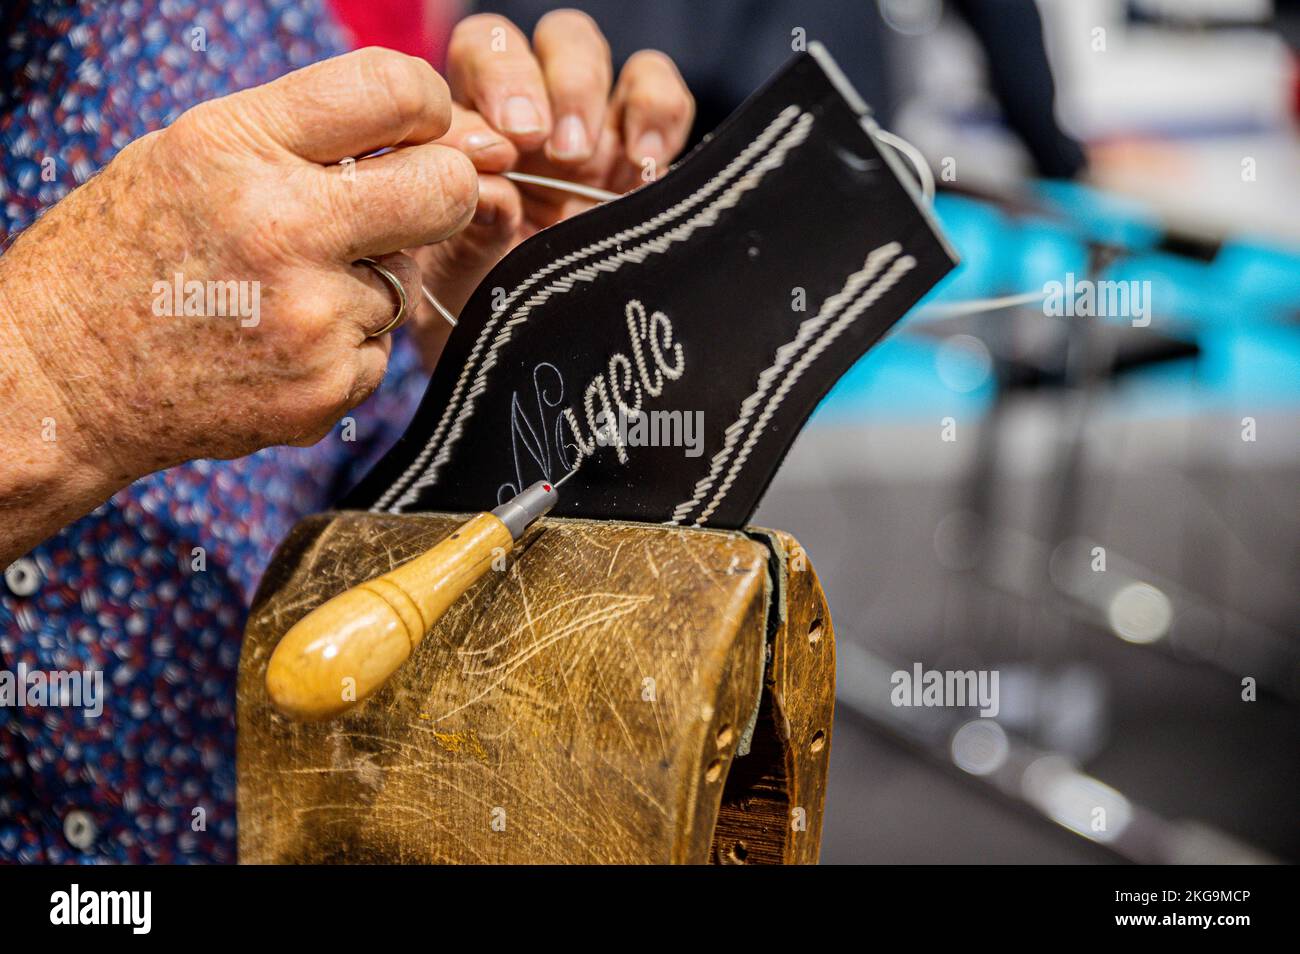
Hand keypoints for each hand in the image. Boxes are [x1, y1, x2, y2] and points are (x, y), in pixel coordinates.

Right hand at [0, 48, 477, 561]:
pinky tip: (276, 345)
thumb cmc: (124, 257)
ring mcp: (309, 317)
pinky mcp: (324, 386)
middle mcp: (282, 228)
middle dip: (442, 191)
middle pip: (445, 190)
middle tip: (410, 205)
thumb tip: (418, 134)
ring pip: (406, 282)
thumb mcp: (189, 156)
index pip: (392, 91)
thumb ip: (296, 139)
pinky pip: (379, 350)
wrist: (60, 383)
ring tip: (281, 294)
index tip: (423, 127)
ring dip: (367, 285)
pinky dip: (344, 347)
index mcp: (238, 148)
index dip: (428, 105)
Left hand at [406, 10, 694, 367]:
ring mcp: (588, 128)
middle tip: (544, 145)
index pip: (476, 57)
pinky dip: (658, 110)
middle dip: (538, 81)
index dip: (490, 87)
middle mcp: (528, 113)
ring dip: (584, 89)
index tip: (498, 148)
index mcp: (470, 125)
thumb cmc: (479, 305)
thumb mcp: (458, 274)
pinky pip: (660, 93)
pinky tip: (644, 166)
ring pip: (586, 49)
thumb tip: (492, 188)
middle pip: (531, 40)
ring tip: (582, 158)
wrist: (527, 358)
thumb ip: (467, 226)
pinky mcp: (644, 157)